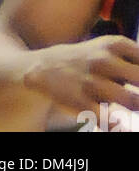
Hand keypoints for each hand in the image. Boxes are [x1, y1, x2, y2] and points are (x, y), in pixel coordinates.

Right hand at [24, 36, 138, 116]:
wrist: (42, 68)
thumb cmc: (85, 61)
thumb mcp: (107, 48)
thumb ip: (132, 59)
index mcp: (113, 44)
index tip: (137, 79)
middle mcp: (103, 60)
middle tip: (138, 97)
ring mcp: (92, 81)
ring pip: (131, 100)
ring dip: (135, 104)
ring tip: (131, 104)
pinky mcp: (81, 102)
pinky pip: (109, 119)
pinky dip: (119, 125)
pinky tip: (123, 126)